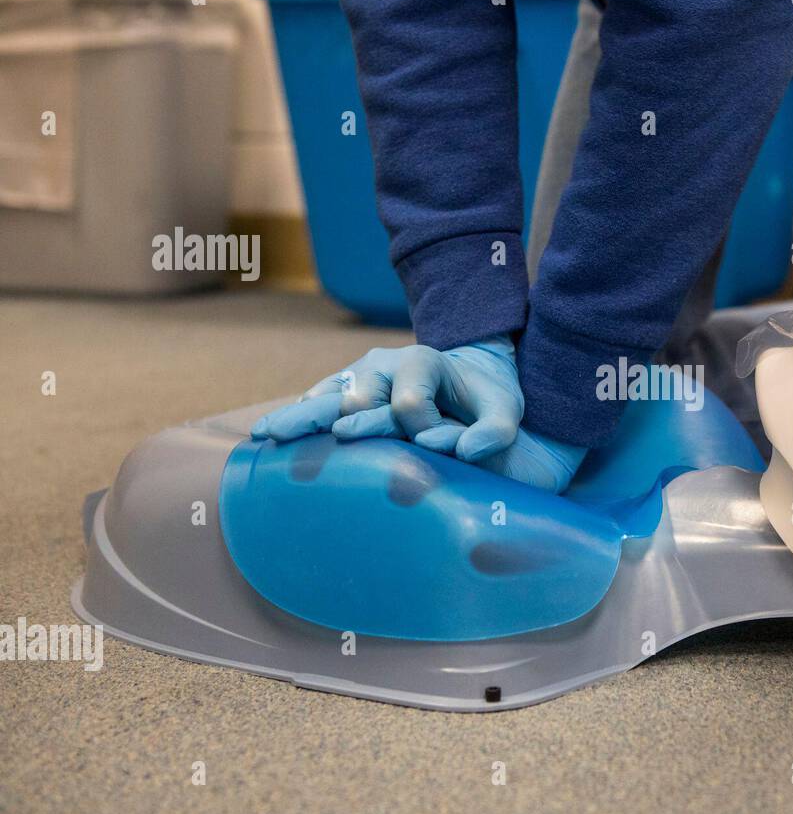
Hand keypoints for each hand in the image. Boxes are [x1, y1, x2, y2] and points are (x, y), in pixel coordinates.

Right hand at [250, 338, 585, 490]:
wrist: (473, 376)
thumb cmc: (489, 398)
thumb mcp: (506, 411)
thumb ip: (494, 431)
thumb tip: (463, 451)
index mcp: (422, 363)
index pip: (409, 401)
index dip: (420, 424)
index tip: (435, 443)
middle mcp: (383, 367)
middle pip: (353, 392)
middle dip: (330, 417)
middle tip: (290, 434)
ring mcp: (360, 378)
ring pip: (325, 398)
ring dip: (297, 418)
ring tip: (265, 436)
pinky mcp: (346, 393)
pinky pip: (319, 405)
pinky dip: (299, 421)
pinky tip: (272, 439)